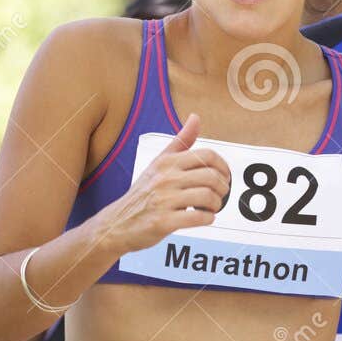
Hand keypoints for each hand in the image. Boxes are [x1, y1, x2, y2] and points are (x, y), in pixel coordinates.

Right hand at [101, 113, 230, 253]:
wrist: (117, 223)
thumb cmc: (143, 192)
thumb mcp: (159, 163)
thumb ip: (181, 141)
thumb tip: (196, 117)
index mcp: (167, 162)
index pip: (207, 156)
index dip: (223, 167)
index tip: (223, 177)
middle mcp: (165, 178)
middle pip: (211, 177)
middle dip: (222, 188)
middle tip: (219, 195)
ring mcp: (163, 200)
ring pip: (208, 197)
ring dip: (216, 205)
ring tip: (210, 207)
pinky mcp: (163, 221)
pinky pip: (198, 218)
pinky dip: (208, 219)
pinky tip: (203, 218)